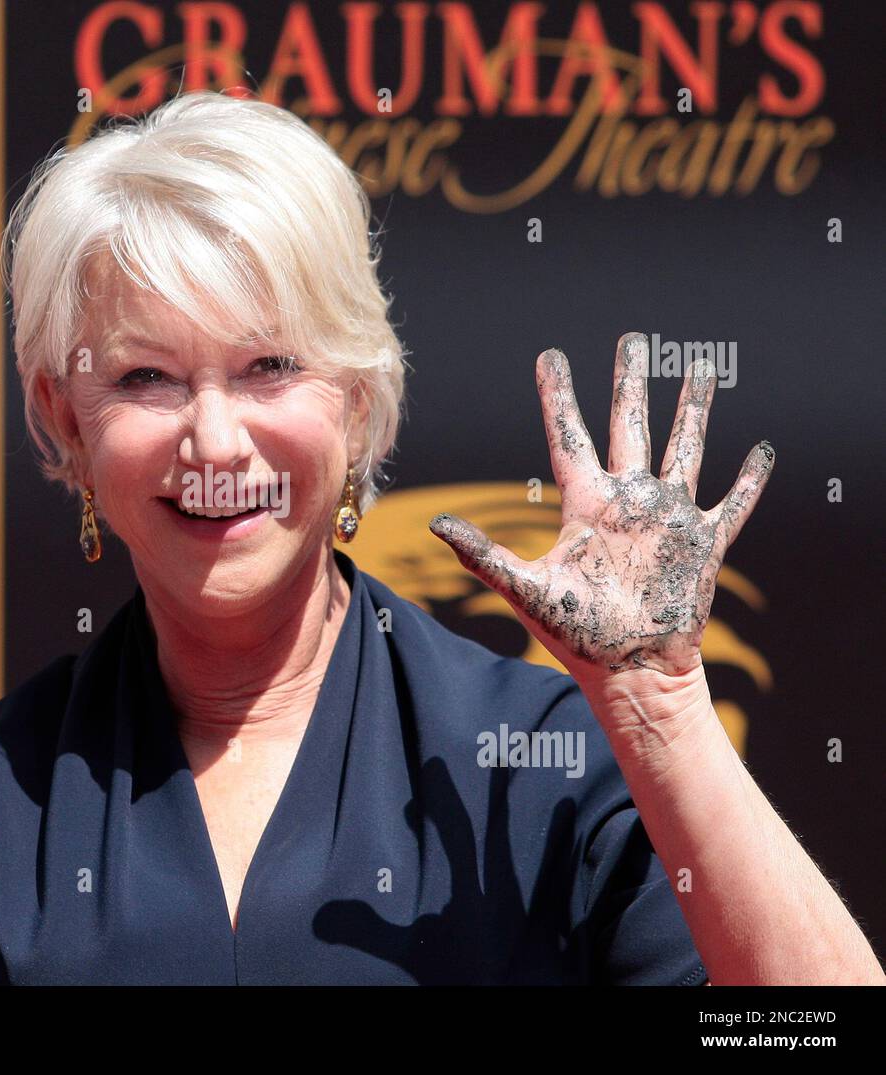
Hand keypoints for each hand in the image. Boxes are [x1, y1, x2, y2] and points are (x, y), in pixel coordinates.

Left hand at [430, 332, 772, 687]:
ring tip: (702, 367)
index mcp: (586, 505)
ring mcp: (668, 518)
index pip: (570, 435)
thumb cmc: (575, 637)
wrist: (629, 672)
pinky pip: (732, 502)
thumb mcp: (524, 588)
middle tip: (635, 339)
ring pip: (684, 447)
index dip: (560, 395)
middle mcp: (627, 501)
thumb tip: (436, 523)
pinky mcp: (703, 543)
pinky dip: (750, 479)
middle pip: (631, 425)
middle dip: (632, 381)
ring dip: (693, 408)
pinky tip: (761, 449)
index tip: (550, 356)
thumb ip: (482, 553)